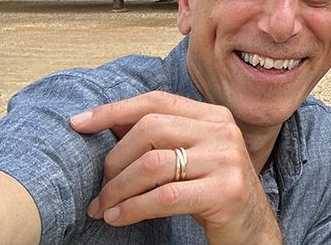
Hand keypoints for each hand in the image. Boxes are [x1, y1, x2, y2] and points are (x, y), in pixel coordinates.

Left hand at [70, 91, 280, 244]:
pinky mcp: (226, 190)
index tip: (78, 124)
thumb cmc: (212, 192)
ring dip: (118, 189)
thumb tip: (108, 121)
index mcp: (214, 116)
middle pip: (150, 129)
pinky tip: (119, 218)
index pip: (156, 101)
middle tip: (100, 187)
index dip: (114, 110)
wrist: (252, 230)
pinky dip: (132, 209)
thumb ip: (161, 138)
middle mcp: (223, 131)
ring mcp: (227, 159)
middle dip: (115, 159)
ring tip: (104, 207)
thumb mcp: (191, 157)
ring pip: (152, 164)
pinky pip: (164, 197)